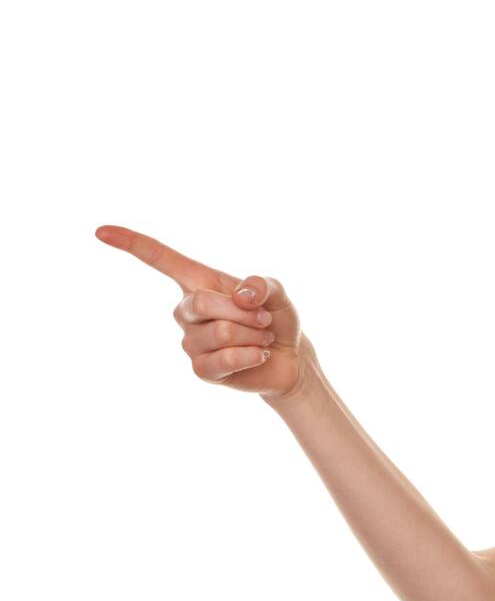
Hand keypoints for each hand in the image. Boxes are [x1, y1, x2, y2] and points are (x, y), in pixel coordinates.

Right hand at [95, 224, 310, 399]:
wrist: (288, 358)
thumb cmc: (275, 319)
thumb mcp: (277, 294)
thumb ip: (263, 284)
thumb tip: (241, 295)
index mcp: (198, 283)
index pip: (160, 260)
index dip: (132, 244)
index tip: (100, 231)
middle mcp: (186, 311)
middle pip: (199, 304)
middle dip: (242, 312)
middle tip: (265, 319)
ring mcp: (191, 342)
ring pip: (220, 333)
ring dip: (253, 335)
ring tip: (261, 338)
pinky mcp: (201, 370)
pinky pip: (224, 359)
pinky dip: (250, 355)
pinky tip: (256, 355)